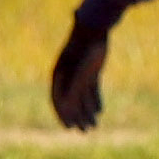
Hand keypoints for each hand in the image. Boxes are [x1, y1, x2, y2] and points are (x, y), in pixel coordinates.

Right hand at [46, 8, 111, 134]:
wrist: (95, 27)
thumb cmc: (85, 47)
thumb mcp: (79, 68)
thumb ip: (73, 85)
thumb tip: (67, 105)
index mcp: (59, 74)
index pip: (58, 99)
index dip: (63, 114)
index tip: (68, 127)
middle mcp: (68, 74)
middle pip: (71, 100)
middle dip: (77, 117)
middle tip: (84, 131)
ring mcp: (80, 72)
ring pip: (83, 96)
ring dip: (87, 111)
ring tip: (93, 125)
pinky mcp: (92, 69)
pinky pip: (92, 89)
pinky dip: (95, 100)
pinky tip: (100, 111)